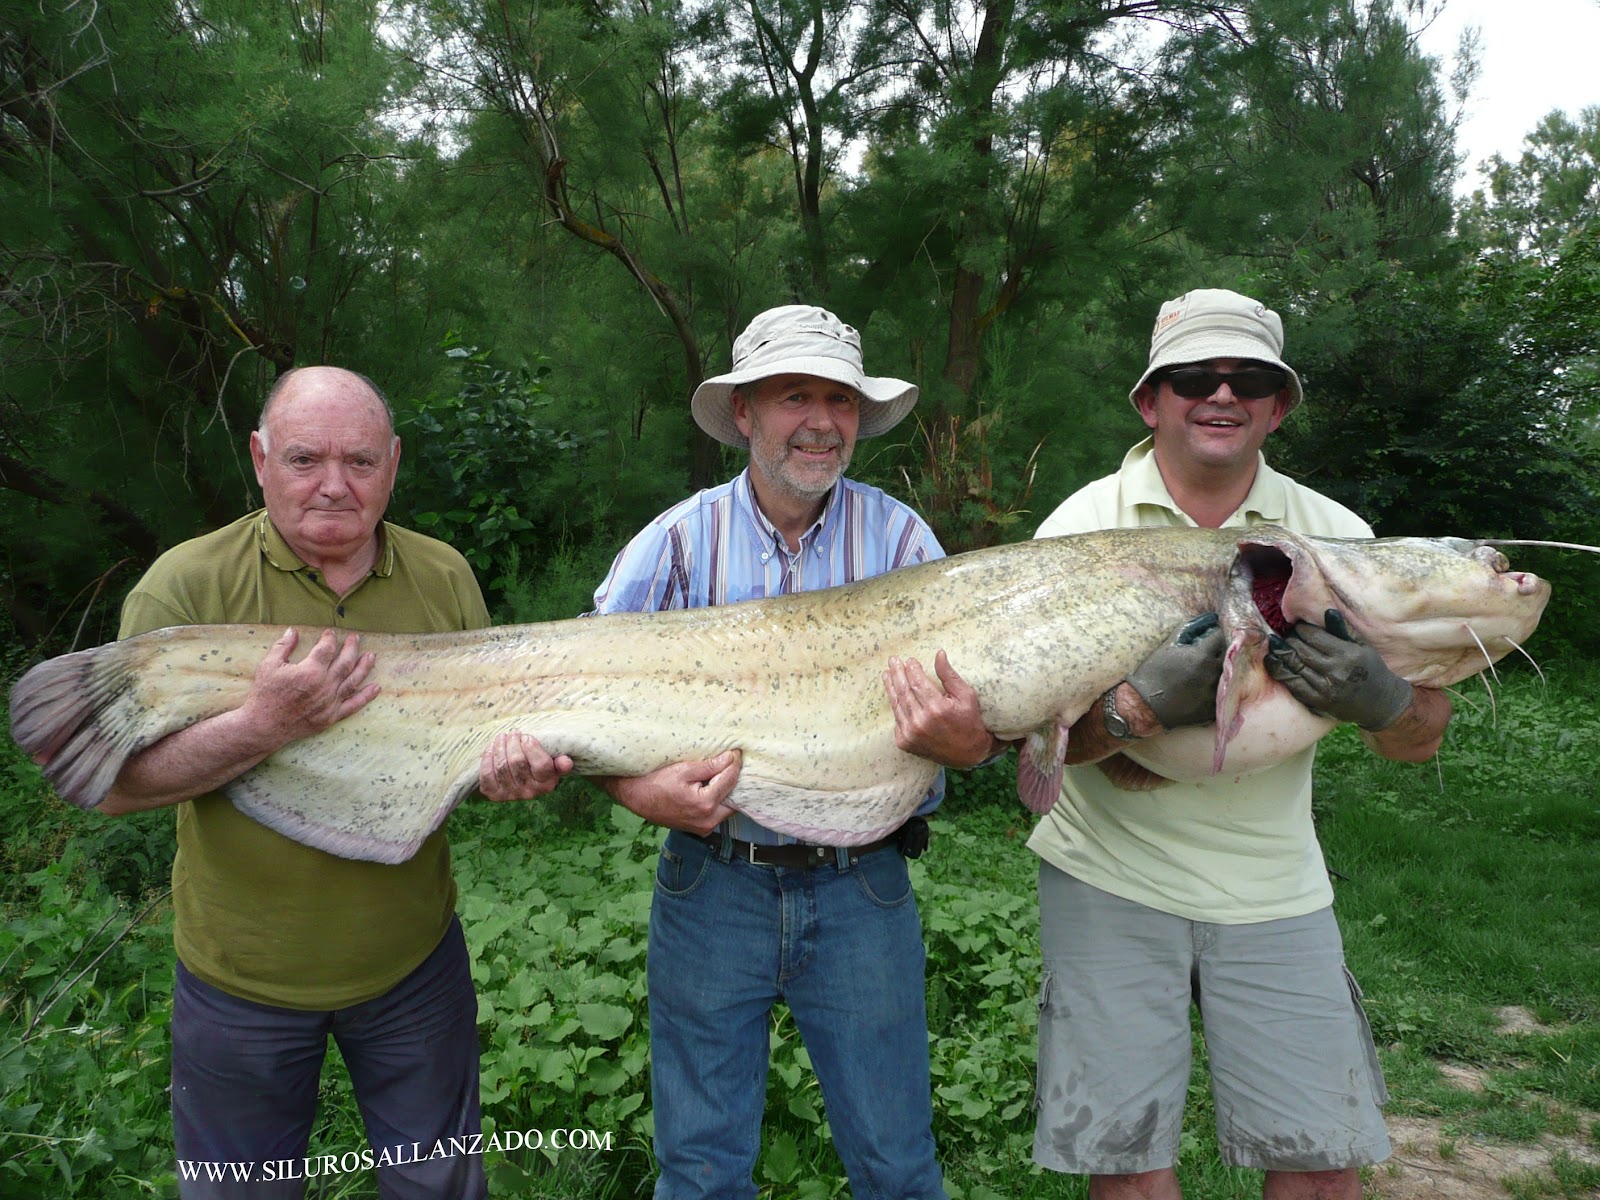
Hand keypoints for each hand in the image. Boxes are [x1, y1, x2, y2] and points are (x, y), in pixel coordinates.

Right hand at [241, 628, 378, 744]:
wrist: (264, 726)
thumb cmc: (265, 694)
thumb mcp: (269, 665)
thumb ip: (283, 646)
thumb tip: (293, 630)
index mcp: (310, 671)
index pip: (326, 649)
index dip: (330, 638)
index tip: (330, 633)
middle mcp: (324, 686)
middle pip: (345, 662)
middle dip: (352, 648)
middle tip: (356, 638)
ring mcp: (330, 702)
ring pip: (353, 681)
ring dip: (364, 667)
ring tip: (371, 656)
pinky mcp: (331, 717)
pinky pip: (353, 706)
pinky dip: (366, 696)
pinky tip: (376, 687)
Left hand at [478, 731, 573, 801]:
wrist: (517, 782)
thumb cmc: (537, 767)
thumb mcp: (552, 764)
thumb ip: (560, 762)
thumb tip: (566, 762)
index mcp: (547, 784)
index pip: (542, 765)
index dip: (532, 748)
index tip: (527, 736)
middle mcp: (529, 792)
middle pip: (517, 762)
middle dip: (513, 742)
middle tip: (514, 732)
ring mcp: (510, 794)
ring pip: (501, 766)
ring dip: (500, 747)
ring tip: (503, 736)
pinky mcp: (494, 794)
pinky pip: (487, 774)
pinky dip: (488, 758)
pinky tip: (492, 747)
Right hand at [602, 750, 741, 834]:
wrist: (635, 798)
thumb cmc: (654, 782)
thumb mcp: (683, 769)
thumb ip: (710, 766)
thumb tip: (731, 758)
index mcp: (705, 804)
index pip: (730, 779)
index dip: (734, 762)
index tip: (736, 751)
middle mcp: (708, 820)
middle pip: (734, 798)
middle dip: (734, 780)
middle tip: (733, 762)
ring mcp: (704, 828)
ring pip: (727, 808)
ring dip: (727, 791)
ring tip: (724, 773)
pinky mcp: (700, 829)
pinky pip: (717, 814)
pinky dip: (719, 800)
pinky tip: (714, 787)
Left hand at [883, 651, 998, 767]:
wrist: (967, 754)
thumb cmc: (969, 721)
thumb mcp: (966, 695)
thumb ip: (949, 675)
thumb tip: (939, 653)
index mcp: (937, 709)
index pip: (918, 682)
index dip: (912, 669)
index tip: (910, 660)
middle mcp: (921, 722)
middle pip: (904, 691)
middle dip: (897, 673)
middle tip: (893, 660)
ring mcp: (911, 734)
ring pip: (897, 705)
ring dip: (890, 687)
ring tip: (887, 674)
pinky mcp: (904, 742)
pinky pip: (897, 719)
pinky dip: (895, 705)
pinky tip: (893, 694)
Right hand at [1126, 613, 1224, 728]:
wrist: (1144, 705)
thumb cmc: (1153, 673)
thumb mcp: (1168, 645)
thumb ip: (1189, 629)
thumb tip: (1209, 618)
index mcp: (1201, 655)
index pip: (1219, 637)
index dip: (1212, 636)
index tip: (1206, 639)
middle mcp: (1211, 673)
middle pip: (1225, 656)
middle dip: (1217, 652)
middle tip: (1204, 655)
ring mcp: (1213, 692)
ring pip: (1225, 676)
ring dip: (1217, 671)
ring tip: (1203, 673)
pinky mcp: (1211, 709)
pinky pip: (1220, 695)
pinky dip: (1214, 690)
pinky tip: (1201, 689)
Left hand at [1265, 608, 1411, 730]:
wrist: (1380, 703)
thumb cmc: (1371, 668)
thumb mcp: (1362, 646)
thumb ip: (1343, 629)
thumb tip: (1327, 611)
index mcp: (1347, 654)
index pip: (1313, 636)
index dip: (1301, 629)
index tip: (1298, 627)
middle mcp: (1335, 671)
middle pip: (1301, 650)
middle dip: (1290, 640)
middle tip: (1287, 636)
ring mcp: (1325, 688)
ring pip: (1294, 665)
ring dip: (1281, 653)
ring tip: (1276, 645)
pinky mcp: (1318, 701)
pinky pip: (1293, 684)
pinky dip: (1279, 671)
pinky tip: (1272, 661)